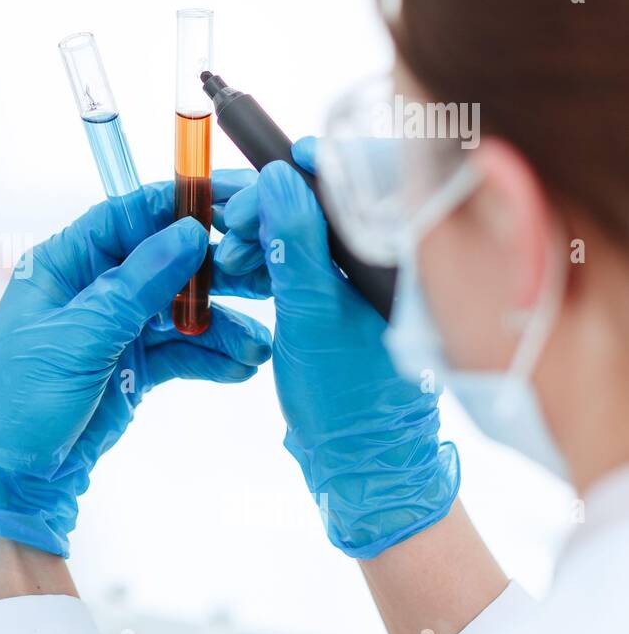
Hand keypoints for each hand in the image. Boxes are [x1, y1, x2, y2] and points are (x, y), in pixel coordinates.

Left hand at [0, 176, 272, 557]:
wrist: (4, 482)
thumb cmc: (14, 402)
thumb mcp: (77, 339)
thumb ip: (135, 287)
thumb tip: (187, 232)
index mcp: (62, 265)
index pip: (128, 216)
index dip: (180, 204)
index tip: (234, 200)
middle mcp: (91, 289)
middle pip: (165, 259)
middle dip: (216, 268)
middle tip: (264, 274)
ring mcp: (114, 329)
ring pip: (181, 309)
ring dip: (222, 324)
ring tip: (258, 345)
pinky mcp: (132, 368)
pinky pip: (182, 351)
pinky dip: (212, 357)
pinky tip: (242, 366)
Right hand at [215, 137, 457, 557]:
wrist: (361, 467)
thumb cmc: (346, 401)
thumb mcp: (311, 316)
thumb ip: (297, 243)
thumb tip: (281, 178)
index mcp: (401, 260)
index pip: (364, 183)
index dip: (313, 167)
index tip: (264, 172)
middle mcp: (392, 265)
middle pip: (332, 202)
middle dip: (275, 205)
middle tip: (232, 227)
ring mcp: (370, 286)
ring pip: (315, 232)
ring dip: (268, 232)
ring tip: (232, 254)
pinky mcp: (349, 305)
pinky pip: (311, 261)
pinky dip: (276, 258)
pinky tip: (245, 266)